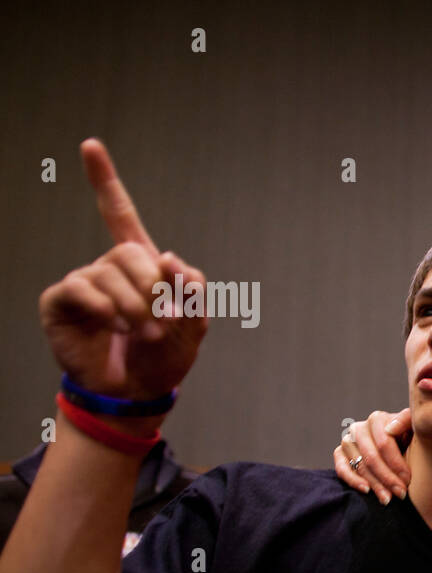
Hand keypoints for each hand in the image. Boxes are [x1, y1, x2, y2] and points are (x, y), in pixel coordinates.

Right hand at [38, 139, 206, 400]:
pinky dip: (103, 307)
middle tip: (161, 320)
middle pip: (129, 251)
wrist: (138, 392)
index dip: (104, 181)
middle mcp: (108, 268)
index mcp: (141, 266)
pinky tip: (113, 325)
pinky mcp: (61, 303)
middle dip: (152, 286)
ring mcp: (84, 284)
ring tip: (144, 331)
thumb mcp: (195, 323)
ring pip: (108, 272)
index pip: (120, 215)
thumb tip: (168, 256)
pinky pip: (80, 289)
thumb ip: (192, 288)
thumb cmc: (165, 356)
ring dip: (134, 305)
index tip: (90, 146)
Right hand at [334, 408, 412, 503]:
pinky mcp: (340, 454)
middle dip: (387, 478)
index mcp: (377, 419)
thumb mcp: (414, 429)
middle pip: (371, 457)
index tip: (407, 480)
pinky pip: (342, 469)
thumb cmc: (410, 439)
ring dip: (375, 484)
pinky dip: (353, 480)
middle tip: (400, 494)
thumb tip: (390, 429)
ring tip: (388, 498)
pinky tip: (366, 490)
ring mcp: (347, 440)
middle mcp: (359, 428)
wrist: (401, 447)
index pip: (384, 443)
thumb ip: (406, 421)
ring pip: (359, 465)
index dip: (396, 463)